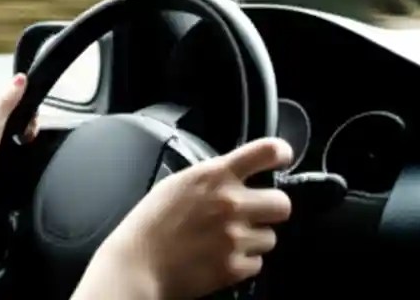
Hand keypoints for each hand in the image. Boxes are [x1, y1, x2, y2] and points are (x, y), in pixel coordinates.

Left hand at [0, 73, 38, 226]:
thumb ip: (7, 98)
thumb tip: (21, 77)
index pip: (11, 100)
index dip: (25, 110)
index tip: (30, 124)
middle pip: (12, 116)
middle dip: (23, 126)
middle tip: (24, 138)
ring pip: (9, 131)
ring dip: (17, 139)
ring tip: (18, 146)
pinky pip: (3, 145)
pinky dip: (10, 149)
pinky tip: (8, 154)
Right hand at [77, 138, 293, 299]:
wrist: (136, 265)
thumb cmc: (149, 224)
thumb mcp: (177, 184)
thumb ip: (210, 177)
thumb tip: (232, 175)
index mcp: (215, 176)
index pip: (266, 152)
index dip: (280, 153)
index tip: (282, 157)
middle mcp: (230, 203)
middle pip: (282, 204)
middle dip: (271, 210)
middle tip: (255, 215)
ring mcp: (234, 237)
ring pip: (271, 237)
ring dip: (254, 240)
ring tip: (227, 241)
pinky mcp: (234, 267)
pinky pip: (257, 263)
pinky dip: (243, 263)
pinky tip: (220, 258)